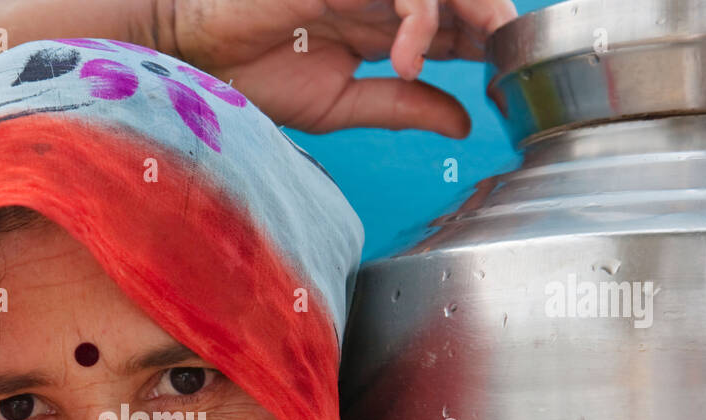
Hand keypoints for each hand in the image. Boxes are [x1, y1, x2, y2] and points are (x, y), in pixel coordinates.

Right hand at [160, 0, 518, 136]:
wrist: (198, 56)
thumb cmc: (252, 74)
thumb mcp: (341, 106)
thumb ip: (402, 107)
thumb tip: (463, 122)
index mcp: (386, 26)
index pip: (459, 23)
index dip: (492, 43)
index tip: (507, 79)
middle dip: (496, 17)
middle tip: (505, 56)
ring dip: (466, 10)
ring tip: (459, 54)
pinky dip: (418, 16)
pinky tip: (406, 55)